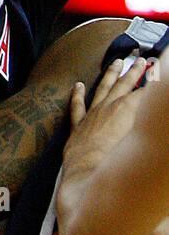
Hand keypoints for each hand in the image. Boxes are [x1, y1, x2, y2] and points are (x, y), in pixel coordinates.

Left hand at [60, 56, 147, 186]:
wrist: (89, 173)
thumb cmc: (119, 162)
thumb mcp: (143, 143)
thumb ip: (151, 128)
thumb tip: (155, 127)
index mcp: (127, 109)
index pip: (144, 92)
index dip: (153, 83)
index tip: (158, 75)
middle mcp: (109, 106)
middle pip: (124, 84)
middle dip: (134, 71)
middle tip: (141, 60)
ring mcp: (93, 114)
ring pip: (102, 88)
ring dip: (110, 75)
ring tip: (116, 62)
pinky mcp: (78, 126)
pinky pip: (77, 106)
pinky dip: (77, 94)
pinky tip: (77, 85)